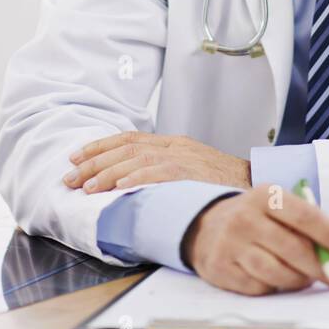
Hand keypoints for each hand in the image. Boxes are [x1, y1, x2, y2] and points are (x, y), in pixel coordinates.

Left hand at [63, 132, 250, 192]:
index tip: (74, 157)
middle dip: (93, 162)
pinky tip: (117, 188)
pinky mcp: (193, 172)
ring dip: (107, 173)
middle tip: (69, 178)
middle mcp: (176, 146)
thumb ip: (165, 172)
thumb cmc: (225, 186)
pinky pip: (159, 173)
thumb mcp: (193, 171)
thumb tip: (130, 186)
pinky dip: (136, 179)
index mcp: (174, 144)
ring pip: (137, 159)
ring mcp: (185, 158)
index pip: (129, 139)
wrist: (258, 185)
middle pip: (126, 148)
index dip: (99, 147)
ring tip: (86, 188)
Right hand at [182, 185, 328, 294]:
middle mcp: (245, 217)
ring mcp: (230, 243)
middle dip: (321, 267)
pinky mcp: (220, 268)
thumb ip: (309, 226)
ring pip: (276, 272)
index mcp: (266, 195)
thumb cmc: (258, 219)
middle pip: (293, 249)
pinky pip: (259, 287)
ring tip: (308, 278)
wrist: (208, 228)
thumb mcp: (279, 209)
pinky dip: (275, 288)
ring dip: (300, 280)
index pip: (306, 216)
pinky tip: (279, 280)